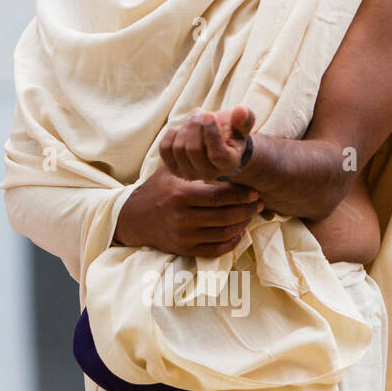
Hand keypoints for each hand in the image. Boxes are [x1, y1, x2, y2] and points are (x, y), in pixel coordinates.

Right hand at [114, 164, 262, 257]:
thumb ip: (190, 160)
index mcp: (179, 195)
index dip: (240, 195)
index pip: (218, 197)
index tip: (253, 191)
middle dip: (247, 210)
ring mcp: (183, 236)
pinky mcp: (184, 249)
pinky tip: (238, 232)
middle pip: (225, 216)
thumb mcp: (169, 171)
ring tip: (250, 215)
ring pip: (223, 234)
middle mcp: (182, 218)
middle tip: (258, 203)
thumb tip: (211, 140)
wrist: (133, 218)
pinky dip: (231, 242)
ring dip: (242, 225)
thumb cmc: (156, 190)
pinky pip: (215, 250)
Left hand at [159, 105, 255, 181]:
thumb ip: (244, 119)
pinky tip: (182, 129)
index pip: (217, 154)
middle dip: (195, 126)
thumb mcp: (241, 124)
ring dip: (184, 128)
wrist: (218, 144)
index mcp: (229, 164)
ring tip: (194, 120)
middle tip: (199, 112)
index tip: (209, 114)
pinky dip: (172, 134)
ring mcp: (189, 173)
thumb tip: (241, 111)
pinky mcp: (173, 168)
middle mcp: (209, 174)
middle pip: (194, 150)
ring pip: (179, 148)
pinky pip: (165, 149)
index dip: (211, 133)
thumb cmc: (231, 132)